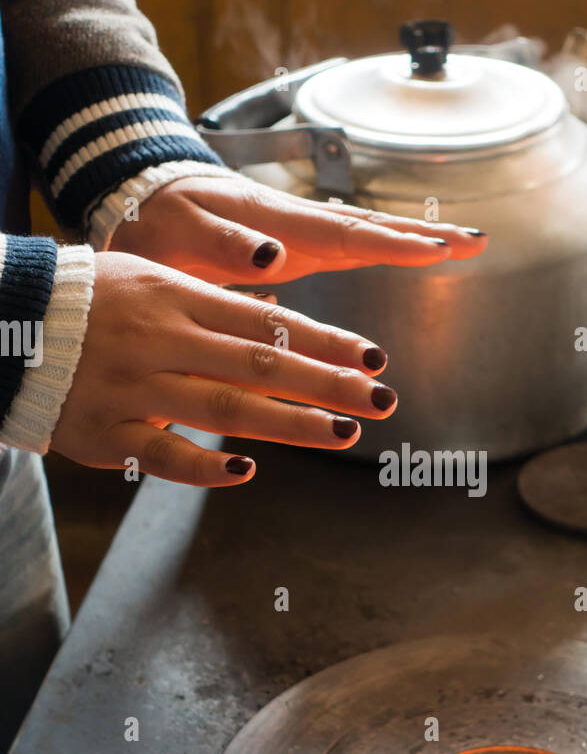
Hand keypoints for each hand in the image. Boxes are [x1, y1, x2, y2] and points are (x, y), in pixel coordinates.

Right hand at [52, 252, 397, 486]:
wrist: (9, 324)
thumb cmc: (94, 302)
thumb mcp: (154, 282)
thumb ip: (215, 306)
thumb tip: (281, 320)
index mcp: (175, 298)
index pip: (267, 322)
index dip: (323, 341)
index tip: (373, 356)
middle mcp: (160, 341)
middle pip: (259, 365)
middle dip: (327, 383)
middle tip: (382, 398)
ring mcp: (132, 388)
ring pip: (222, 407)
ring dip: (289, 423)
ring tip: (343, 431)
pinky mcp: (102, 433)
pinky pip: (159, 455)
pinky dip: (202, 466)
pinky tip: (246, 472)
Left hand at [110, 175, 486, 284]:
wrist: (139, 196)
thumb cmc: (153, 218)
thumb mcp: (177, 233)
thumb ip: (223, 244)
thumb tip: (274, 258)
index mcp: (273, 221)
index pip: (343, 233)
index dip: (391, 244)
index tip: (436, 250)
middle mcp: (295, 224)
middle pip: (370, 227)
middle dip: (424, 236)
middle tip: (477, 242)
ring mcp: (298, 234)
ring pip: (366, 234)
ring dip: (415, 239)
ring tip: (465, 244)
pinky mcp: (293, 245)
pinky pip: (349, 245)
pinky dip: (384, 247)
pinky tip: (409, 253)